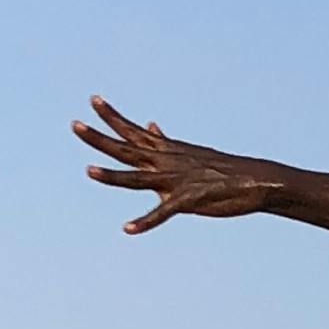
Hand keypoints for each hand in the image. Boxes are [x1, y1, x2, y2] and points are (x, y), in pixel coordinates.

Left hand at [73, 96, 281, 232]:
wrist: (255, 180)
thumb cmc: (221, 167)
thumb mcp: (188, 150)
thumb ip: (164, 142)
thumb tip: (151, 126)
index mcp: (165, 150)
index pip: (132, 130)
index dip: (112, 116)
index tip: (93, 100)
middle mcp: (166, 162)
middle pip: (125, 149)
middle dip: (99, 138)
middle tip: (74, 125)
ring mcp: (175, 181)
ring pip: (137, 178)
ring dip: (113, 176)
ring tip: (89, 171)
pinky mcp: (188, 200)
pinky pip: (162, 212)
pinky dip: (145, 221)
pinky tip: (128, 228)